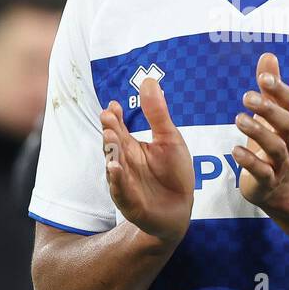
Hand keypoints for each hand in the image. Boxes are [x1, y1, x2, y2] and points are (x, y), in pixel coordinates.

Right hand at [100, 77, 193, 241]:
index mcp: (131, 147)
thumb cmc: (173, 173)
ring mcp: (124, 183)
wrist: (180, 209)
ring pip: (113, 166)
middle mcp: (123, 163)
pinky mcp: (130, 202)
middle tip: (109, 117)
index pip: (118, 128)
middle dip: (110, 131)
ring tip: (110, 138)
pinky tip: (115, 169)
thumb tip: (148, 80)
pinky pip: (120, 191)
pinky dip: (117, 180)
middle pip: (112, 145)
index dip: (114, 117)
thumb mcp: (169, 139)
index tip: (113, 105)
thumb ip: (157, 114)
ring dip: (111, 152)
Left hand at [232, 53, 288, 208]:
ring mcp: (281, 163)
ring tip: (239, 118)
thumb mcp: (270, 114)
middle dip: (269, 109)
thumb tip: (268, 55)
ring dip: (258, 132)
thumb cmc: (271, 143)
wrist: (275, 187)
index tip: (263, 78)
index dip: (279, 90)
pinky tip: (235, 150)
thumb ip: (270, 87)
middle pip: (287, 124)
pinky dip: (250, 161)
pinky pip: (263, 172)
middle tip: (247, 96)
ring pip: (276, 147)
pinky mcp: (269, 181)